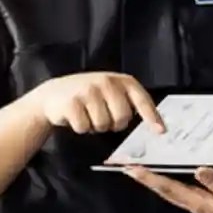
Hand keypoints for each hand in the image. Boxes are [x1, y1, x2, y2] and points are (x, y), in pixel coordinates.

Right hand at [28, 72, 164, 134]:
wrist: (52, 94)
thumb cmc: (87, 96)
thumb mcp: (109, 92)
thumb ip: (127, 102)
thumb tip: (152, 125)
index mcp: (119, 80)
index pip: (141, 99)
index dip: (151, 116)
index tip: (161, 132)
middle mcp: (105, 82)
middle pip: (122, 117)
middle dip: (113, 124)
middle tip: (102, 116)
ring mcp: (87, 91)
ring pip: (103, 125)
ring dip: (95, 126)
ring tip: (86, 114)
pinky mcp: (71, 103)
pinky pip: (84, 128)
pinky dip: (80, 128)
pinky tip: (74, 116)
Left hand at [123, 167, 212, 212]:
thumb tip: (197, 170)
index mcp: (199, 204)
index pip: (168, 188)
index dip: (149, 178)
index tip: (131, 170)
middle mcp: (198, 207)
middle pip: (167, 192)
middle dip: (149, 180)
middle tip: (131, 169)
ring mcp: (205, 209)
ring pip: (176, 193)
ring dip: (160, 183)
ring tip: (148, 171)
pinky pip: (189, 194)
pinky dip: (178, 185)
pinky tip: (180, 178)